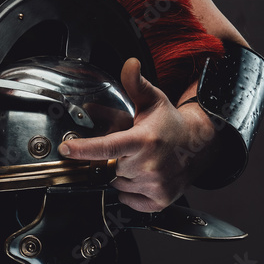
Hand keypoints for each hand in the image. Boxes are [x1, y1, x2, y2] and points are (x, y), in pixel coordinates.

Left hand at [58, 58, 217, 211]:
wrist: (197, 145)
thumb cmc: (169, 123)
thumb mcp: (151, 99)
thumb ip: (135, 83)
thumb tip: (129, 64)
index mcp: (145, 139)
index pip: (108, 146)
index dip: (84, 149)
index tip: (66, 148)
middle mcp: (150, 164)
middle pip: (109, 166)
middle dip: (113, 157)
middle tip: (128, 147)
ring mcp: (156, 184)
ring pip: (118, 184)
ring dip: (122, 174)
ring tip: (139, 160)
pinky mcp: (160, 199)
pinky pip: (129, 200)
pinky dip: (130, 191)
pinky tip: (141, 176)